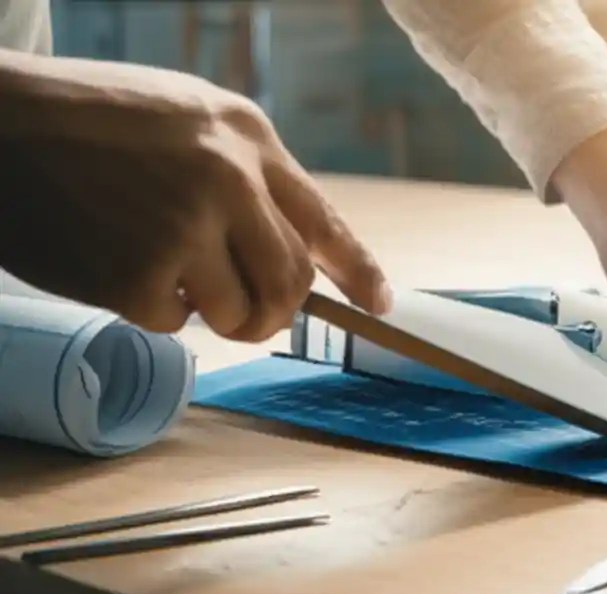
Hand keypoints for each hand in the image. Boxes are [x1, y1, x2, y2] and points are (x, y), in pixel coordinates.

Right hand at [0, 51, 389, 340]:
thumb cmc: (88, 119)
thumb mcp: (187, 119)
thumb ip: (246, 174)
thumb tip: (295, 250)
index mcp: (246, 137)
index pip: (323, 218)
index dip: (357, 269)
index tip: (380, 303)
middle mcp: (228, 181)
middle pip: (292, 283)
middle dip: (277, 311)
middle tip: (252, 314)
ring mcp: (185, 229)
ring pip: (242, 315)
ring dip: (212, 312)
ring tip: (167, 272)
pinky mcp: (138, 275)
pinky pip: (174, 324)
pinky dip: (152, 310)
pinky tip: (116, 264)